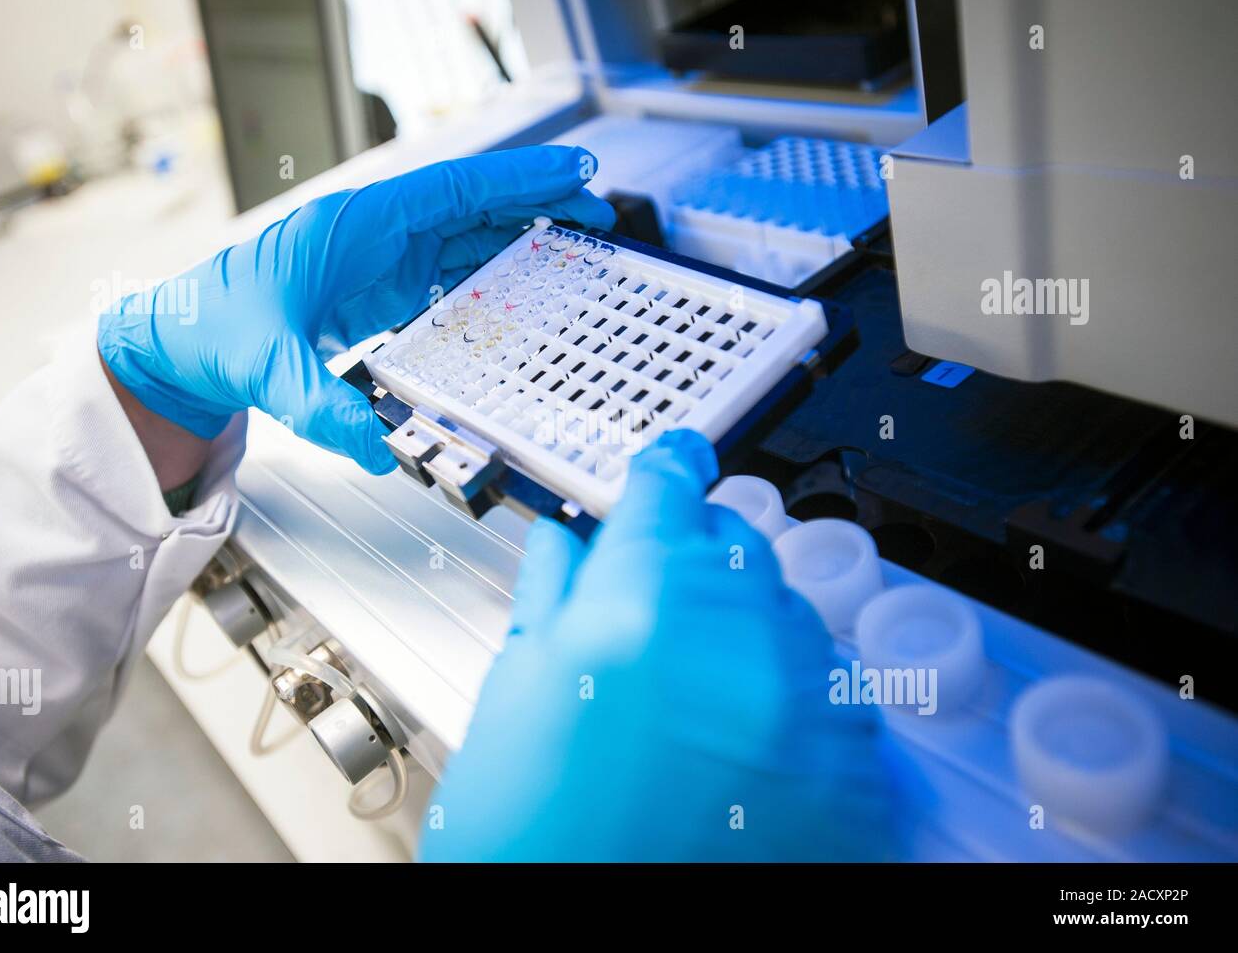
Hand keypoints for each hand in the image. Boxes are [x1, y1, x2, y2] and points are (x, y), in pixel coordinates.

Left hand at [99, 145, 613, 473]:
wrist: (178, 345)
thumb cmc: (210, 328)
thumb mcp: (266, 366)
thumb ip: (321, 406)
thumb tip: (375, 448)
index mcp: (355, 226)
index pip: (452, 190)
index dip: (517, 181)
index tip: (572, 175)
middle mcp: (375, 235)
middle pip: (472, 207)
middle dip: (537, 206)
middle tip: (597, 218)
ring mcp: (381, 262)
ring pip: (466, 237)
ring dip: (521, 240)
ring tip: (575, 250)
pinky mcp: (381, 293)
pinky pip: (450, 276)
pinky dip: (492, 275)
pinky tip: (524, 288)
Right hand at [419, 430, 899, 860]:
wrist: (597, 940)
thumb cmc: (536, 842)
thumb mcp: (515, 699)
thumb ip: (551, 598)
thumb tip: (568, 541)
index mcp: (641, 596)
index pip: (673, 485)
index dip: (670, 472)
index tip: (680, 467)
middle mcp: (740, 631)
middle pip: (739, 546)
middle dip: (701, 572)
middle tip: (660, 634)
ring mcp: (809, 702)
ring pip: (793, 619)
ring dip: (751, 640)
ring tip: (696, 713)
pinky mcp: (858, 772)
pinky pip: (837, 701)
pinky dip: (796, 713)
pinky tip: (745, 757)